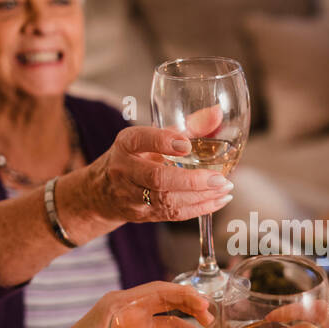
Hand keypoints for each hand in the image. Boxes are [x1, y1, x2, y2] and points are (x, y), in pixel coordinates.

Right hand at [83, 112, 231, 222]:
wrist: (103, 193)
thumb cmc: (134, 158)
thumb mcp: (151, 138)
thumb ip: (185, 126)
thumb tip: (217, 113)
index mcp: (126, 144)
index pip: (140, 140)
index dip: (163, 141)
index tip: (185, 144)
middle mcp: (125, 170)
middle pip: (157, 178)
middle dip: (192, 180)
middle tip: (220, 178)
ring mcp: (132, 196)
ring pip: (167, 200)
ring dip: (201, 196)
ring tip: (225, 188)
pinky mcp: (144, 215)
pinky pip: (173, 215)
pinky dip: (200, 208)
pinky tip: (219, 200)